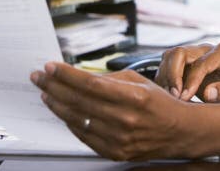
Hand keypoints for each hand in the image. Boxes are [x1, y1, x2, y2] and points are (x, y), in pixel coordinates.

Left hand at [30, 62, 202, 160]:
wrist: (180, 132)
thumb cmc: (159, 103)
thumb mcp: (138, 82)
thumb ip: (108, 78)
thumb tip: (78, 75)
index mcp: (133, 97)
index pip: (89, 84)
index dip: (66, 75)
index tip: (50, 66)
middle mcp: (125, 119)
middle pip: (79, 101)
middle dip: (54, 86)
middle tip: (39, 77)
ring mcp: (119, 139)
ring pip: (77, 120)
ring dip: (57, 105)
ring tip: (46, 92)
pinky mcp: (115, 152)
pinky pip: (85, 136)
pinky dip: (70, 122)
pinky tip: (62, 111)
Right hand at [155, 42, 219, 102]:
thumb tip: (208, 94)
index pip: (200, 63)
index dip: (191, 80)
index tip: (185, 97)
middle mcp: (206, 49)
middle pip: (179, 53)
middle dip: (172, 74)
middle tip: (174, 96)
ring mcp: (194, 54)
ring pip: (169, 57)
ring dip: (166, 77)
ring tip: (170, 97)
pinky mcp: (186, 64)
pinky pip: (168, 66)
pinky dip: (165, 80)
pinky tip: (169, 95)